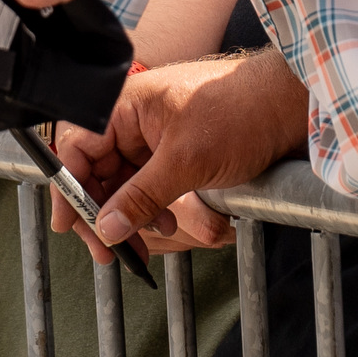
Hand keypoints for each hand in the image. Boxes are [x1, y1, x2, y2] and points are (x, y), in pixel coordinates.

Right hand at [53, 54, 313, 262]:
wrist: (288, 106)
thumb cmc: (239, 113)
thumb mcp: (186, 161)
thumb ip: (141, 197)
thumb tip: (107, 228)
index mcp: (124, 106)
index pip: (77, 149)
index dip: (69, 189)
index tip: (69, 226)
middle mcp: (132, 119)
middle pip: (97, 172)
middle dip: (105, 212)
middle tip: (109, 250)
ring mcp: (153, 136)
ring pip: (124, 183)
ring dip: (133, 214)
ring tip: (152, 237)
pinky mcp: (173, 152)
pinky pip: (149, 185)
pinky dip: (155, 208)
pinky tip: (169, 223)